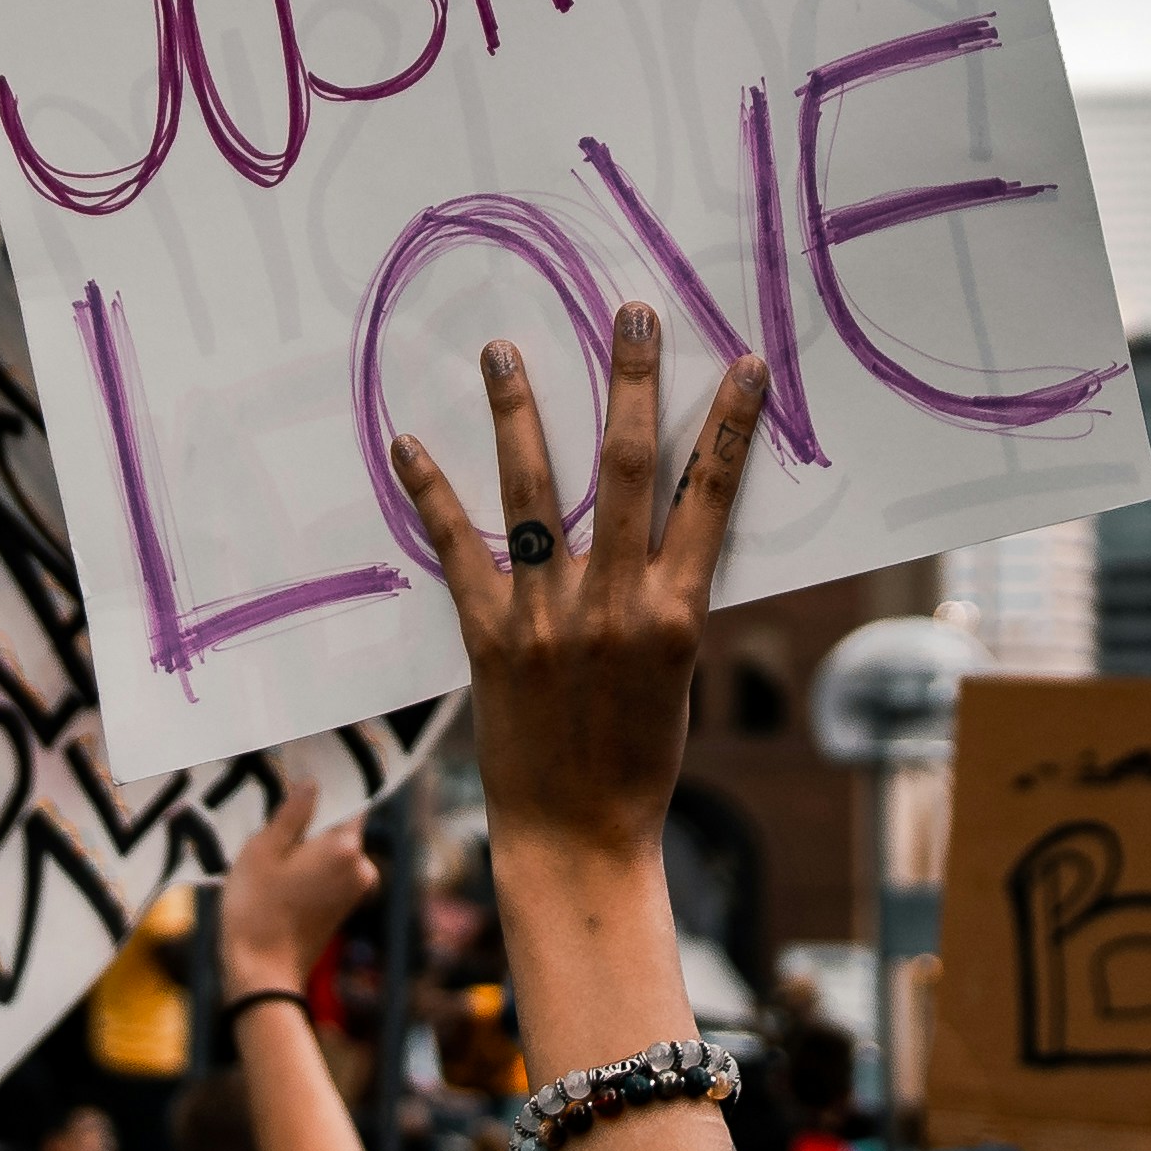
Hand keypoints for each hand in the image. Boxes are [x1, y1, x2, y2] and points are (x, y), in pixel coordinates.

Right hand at [211, 779, 374, 996]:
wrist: (262, 976)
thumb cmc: (257, 910)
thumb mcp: (263, 850)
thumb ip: (291, 813)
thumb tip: (312, 785)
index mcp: (346, 847)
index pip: (348, 799)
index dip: (324, 788)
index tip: (299, 781)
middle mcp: (360, 867)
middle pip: (337, 826)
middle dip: (306, 823)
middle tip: (270, 829)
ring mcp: (354, 891)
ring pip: (329, 851)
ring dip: (303, 848)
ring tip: (267, 859)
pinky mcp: (342, 909)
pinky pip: (327, 874)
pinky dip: (306, 870)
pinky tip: (275, 880)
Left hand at [389, 304, 766, 884]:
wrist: (576, 837)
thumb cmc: (638, 758)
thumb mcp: (679, 673)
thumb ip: (669, 596)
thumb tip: (668, 526)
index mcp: (676, 614)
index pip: (711, 497)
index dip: (730, 425)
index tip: (743, 362)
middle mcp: (614, 605)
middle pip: (630, 469)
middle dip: (633, 382)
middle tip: (631, 313)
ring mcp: (547, 618)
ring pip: (536, 493)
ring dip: (521, 413)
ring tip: (504, 349)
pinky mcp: (489, 638)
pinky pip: (458, 551)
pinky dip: (430, 494)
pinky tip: (407, 442)